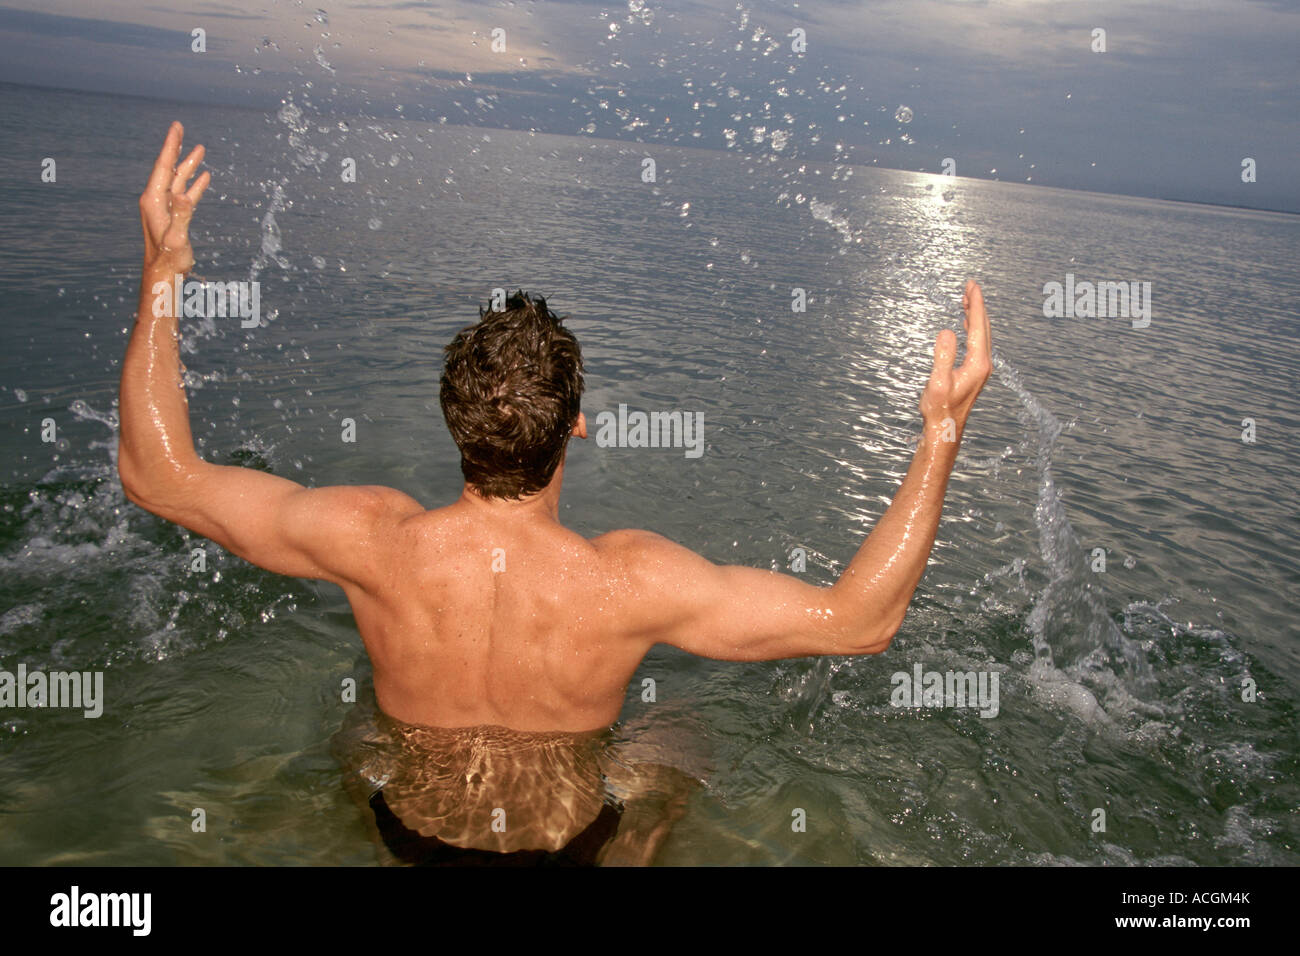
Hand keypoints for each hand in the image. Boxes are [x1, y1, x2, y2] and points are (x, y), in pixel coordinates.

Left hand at [139, 121, 209, 275]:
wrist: (164, 273)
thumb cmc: (169, 258)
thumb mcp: (176, 237)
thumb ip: (181, 216)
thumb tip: (185, 196)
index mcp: (154, 200)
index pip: (163, 166)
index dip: (170, 146)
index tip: (176, 128)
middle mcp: (157, 200)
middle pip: (168, 168)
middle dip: (176, 148)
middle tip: (180, 128)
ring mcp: (166, 207)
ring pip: (178, 179)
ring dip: (188, 165)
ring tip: (200, 150)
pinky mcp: (174, 215)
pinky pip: (185, 194)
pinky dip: (194, 184)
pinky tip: (203, 176)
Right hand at [919, 280, 991, 437]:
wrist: (945, 428)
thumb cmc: (940, 409)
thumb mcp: (938, 382)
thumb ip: (943, 356)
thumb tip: (947, 332)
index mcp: (977, 363)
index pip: (978, 326)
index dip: (975, 305)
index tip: (972, 287)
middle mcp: (983, 364)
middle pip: (983, 327)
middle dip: (977, 305)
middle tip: (970, 286)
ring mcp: (980, 368)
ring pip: (981, 334)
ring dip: (975, 316)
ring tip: (967, 300)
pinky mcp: (974, 372)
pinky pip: (977, 343)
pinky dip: (973, 328)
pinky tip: (967, 325)